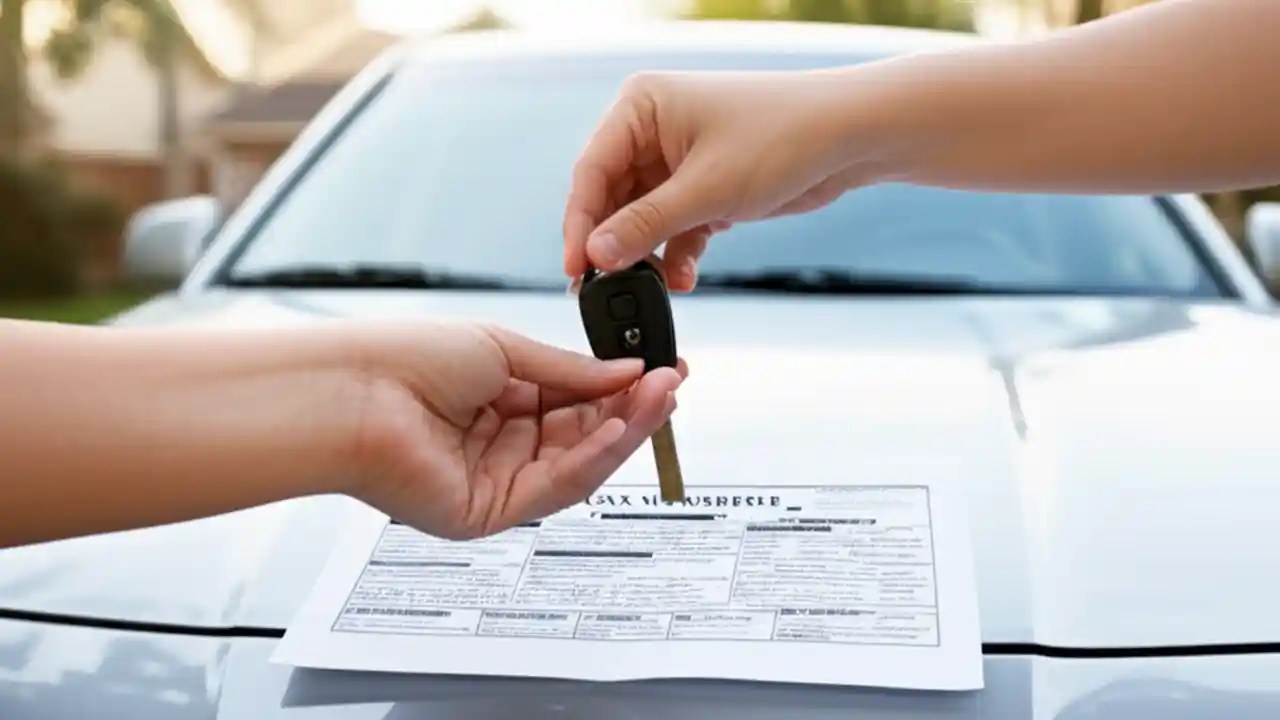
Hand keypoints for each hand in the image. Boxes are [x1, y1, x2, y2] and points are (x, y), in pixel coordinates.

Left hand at [344, 321, 685, 539]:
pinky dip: (594, 458)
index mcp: (498, 401)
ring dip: (624, 431)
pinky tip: (621, 428)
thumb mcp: (505, 349)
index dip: (619, 389)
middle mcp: (499, 444)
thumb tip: (626, 373)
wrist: (352, 393)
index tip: (659, 370)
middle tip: (672, 383)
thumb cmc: (406, 361)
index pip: (575, 401)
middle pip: (584, 434)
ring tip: (660, 397)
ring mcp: (495, 481)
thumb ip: (569, 371)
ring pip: (578, 463)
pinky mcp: (488, 513)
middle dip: (631, 410)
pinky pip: (555, 487)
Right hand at [563, 70, 872, 290]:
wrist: (851, 138)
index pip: (591, 170)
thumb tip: (595, 254)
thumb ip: (647, 224)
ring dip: (647, 255)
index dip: (580, 224)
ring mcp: (676, 160)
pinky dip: (676, 254)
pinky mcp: (702, 187)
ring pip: (641, 218)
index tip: (576, 268)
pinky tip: (684, 279)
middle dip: (614, 245)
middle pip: (611, 198)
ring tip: (651, 289)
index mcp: (641, 106)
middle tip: (606, 290)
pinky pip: (673, 228)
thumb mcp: (707, 188)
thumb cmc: (783, 137)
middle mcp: (652, 129)